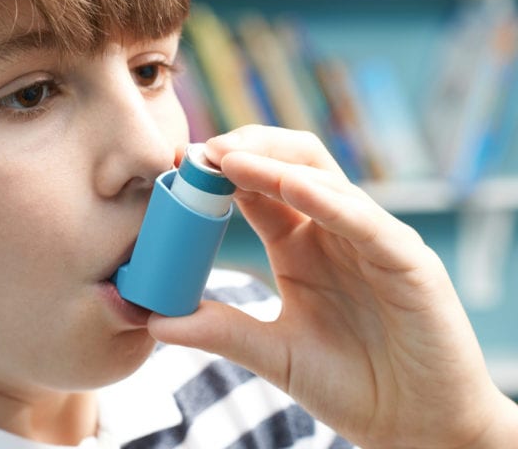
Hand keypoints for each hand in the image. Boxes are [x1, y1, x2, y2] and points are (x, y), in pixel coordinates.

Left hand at [148, 125, 517, 447]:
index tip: (179, 165)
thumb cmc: (351, 383)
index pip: (257, 189)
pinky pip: (364, 219)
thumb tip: (154, 319)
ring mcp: (371, 240)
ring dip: (273, 163)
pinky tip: (288, 186)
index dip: (220, 172)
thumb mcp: (273, 354)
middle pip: (291, 163)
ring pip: (324, 178)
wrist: (414, 426)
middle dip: (246, 149)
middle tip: (200, 151)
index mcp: (300, 244)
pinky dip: (326, 198)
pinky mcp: (408, 260)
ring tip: (228, 158)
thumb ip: (221, 330)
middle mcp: (333, 231)